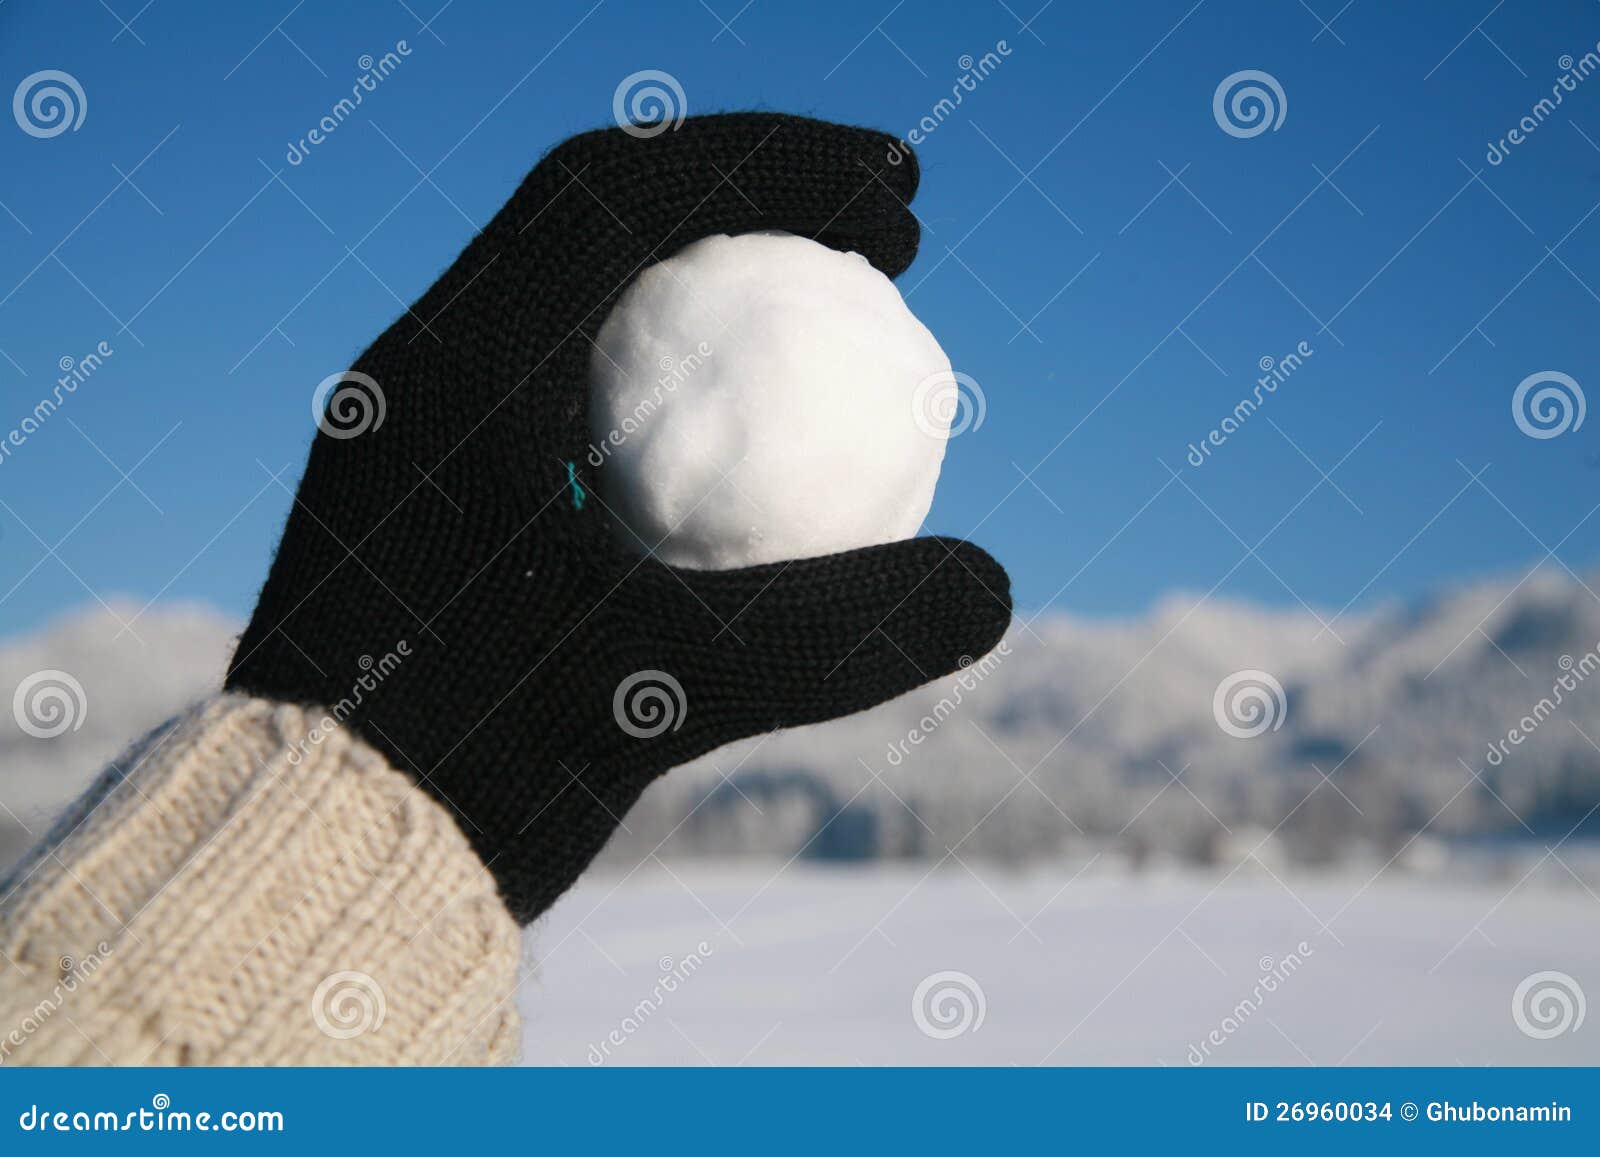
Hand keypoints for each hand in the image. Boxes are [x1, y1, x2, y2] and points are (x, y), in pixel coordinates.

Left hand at [226, 113, 1010, 922]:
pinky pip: (560, 362)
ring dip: (705, 257)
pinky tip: (740, 407)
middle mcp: (420, 365)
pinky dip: (662, 349)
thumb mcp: (669, 694)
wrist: (316, 851)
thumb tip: (996, 590)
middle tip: (889, 223)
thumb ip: (836, 635)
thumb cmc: (473, 771)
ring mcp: (416, 417)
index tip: (903, 200)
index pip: (629, 190)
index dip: (779, 162)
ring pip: (576, 277)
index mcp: (457, 370)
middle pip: (600, 204)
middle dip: (753, 183)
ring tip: (828, 286)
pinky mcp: (427, 475)